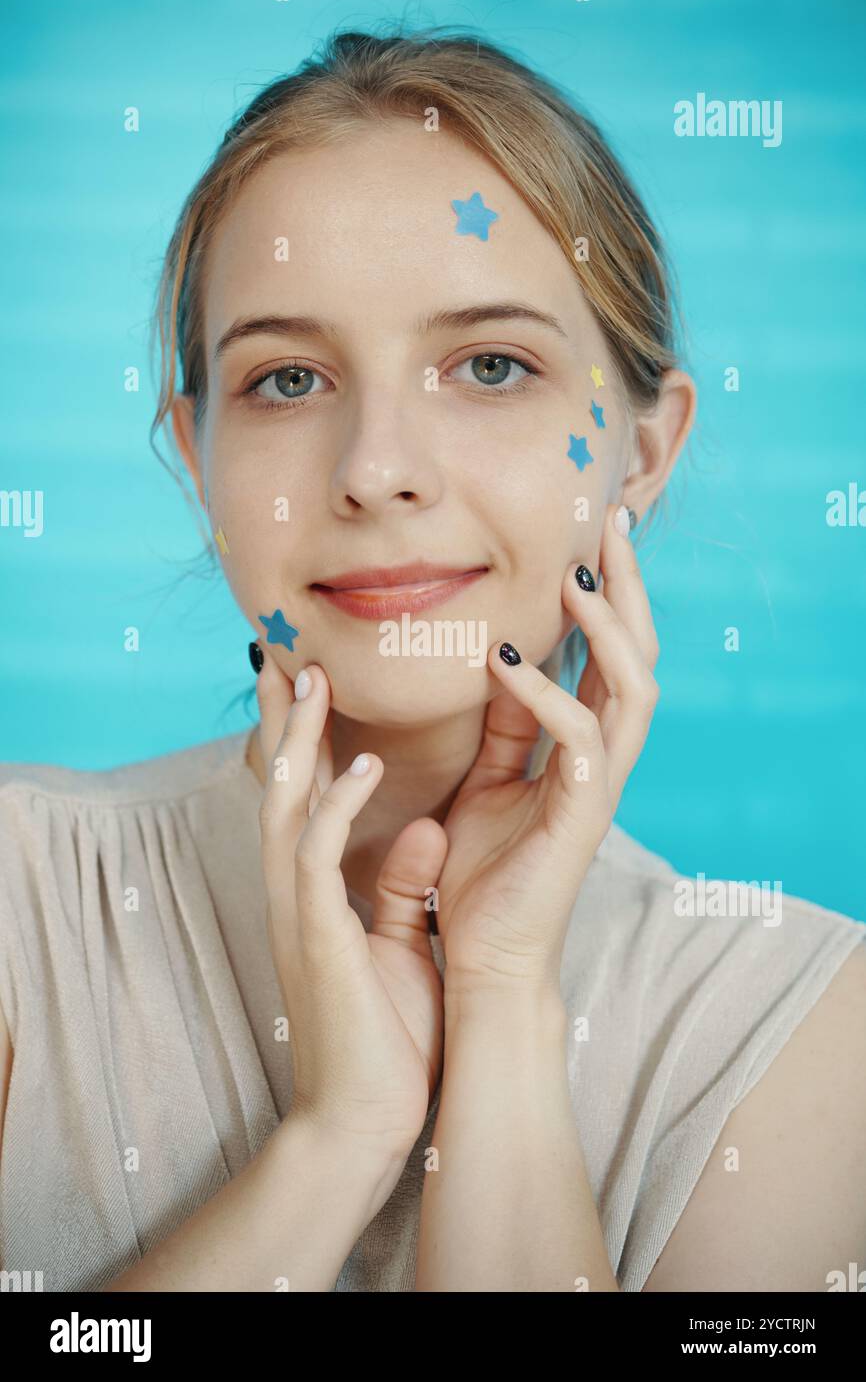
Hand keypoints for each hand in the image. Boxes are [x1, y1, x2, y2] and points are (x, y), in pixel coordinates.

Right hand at [255, 649, 447, 1157]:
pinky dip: (337, 805)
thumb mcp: (399, 945)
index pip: (305, 801)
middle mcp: (296, 893)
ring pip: (283, 806)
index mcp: (315, 894)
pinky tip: (365, 766)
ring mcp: (298, 911)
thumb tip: (422, 830)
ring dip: (295, 742)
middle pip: (277, 787)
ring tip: (312, 680)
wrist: (364, 1122)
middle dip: (283, 722)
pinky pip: (316, 854)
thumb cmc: (385, 1038)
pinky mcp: (315, 933)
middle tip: (291, 655)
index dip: (304, 742)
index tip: (315, 685)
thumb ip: (402, 887)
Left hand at [433, 502, 659, 993]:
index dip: (606, 592)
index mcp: (581, 744)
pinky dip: (545, 692)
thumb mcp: (488, 776)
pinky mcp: (582, 814)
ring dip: (609, 627)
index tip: (588, 530)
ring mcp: (599, 784)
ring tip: (576, 576)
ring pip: (634, 687)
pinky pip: (578, 737)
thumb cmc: (484, 873)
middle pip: (640, 654)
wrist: (484, 956)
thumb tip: (499, 651)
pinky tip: (503, 658)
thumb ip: (504, 721)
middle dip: (629, 586)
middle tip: (612, 519)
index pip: (608, 651)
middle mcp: (603, 757)